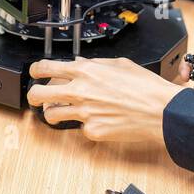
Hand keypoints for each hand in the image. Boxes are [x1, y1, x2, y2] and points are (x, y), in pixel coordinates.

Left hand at [26, 57, 181, 145]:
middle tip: (36, 96)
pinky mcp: (92, 130)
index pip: (45, 68)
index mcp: (85, 71)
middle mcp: (80, 91)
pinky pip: (78, 128)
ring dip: (53, 113)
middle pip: (38, 94)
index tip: (34, 73)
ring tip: (61, 111)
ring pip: (51, 115)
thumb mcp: (119, 64)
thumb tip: (80, 63)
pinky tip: (96, 120)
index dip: (35, 70)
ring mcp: (84, 113)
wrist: (160, 111)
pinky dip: (84, 124)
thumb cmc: (145, 87)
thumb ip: (95, 64)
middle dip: (33, 95)